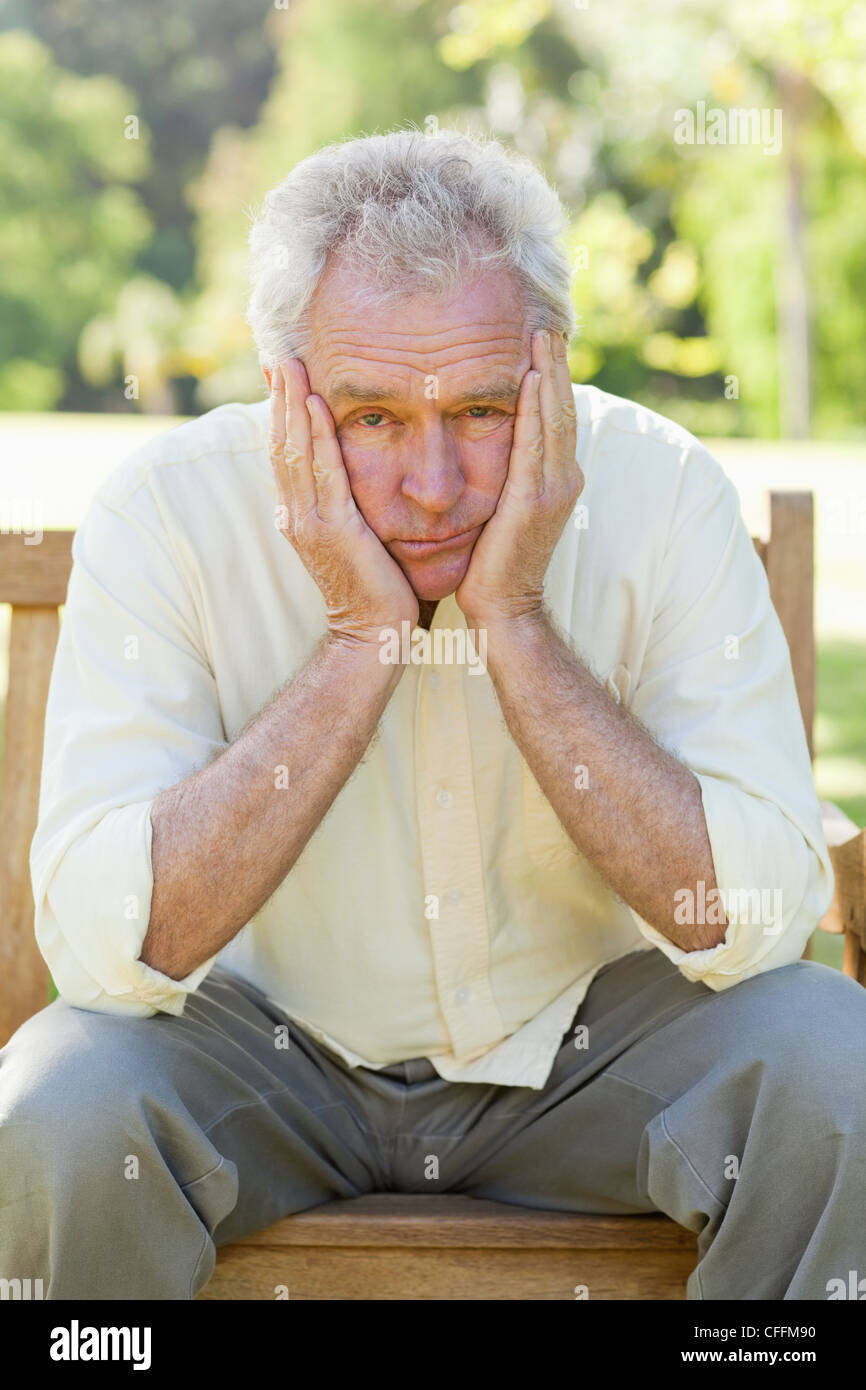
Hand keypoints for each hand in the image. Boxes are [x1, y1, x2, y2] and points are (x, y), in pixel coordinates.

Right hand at [269, 358, 418, 643]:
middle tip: (281, 355)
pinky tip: (316, 405)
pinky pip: (323, 473)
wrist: (374, 634)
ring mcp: (310, 522)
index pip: (285, 453)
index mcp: (299, 514)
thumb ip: (348, 504)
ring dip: (292, 405)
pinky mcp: (334, 529)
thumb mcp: (355, 536)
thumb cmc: (374, 588)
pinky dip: (316, 436)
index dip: (281, 413)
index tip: (283, 376)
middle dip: (280, 399)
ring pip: (294, 451)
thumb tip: (353, 475)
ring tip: (292, 366)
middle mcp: (296, 514)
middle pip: (281, 444)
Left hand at [455, 329, 581, 628]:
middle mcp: (561, 478)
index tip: (539, 338)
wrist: (501, 610)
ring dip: (550, 373)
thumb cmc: (491, 564)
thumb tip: (479, 443)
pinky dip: (537, 408)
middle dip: (555, 363)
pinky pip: (537, 443)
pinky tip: (531, 378)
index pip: (553, 414)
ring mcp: (554, 488)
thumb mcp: (498, 508)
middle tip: (547, 320)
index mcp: (552, 477)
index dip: (550, 376)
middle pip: (561, 406)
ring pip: (555, 417)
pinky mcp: (536, 501)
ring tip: (543, 334)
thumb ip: (500, 475)